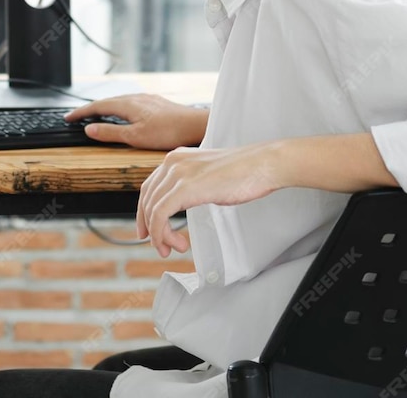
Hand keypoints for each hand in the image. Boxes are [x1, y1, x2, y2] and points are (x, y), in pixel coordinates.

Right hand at [64, 94, 208, 149]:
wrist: (196, 125)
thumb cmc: (168, 132)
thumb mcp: (134, 137)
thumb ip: (110, 133)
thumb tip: (89, 129)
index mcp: (127, 104)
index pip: (97, 106)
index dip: (81, 113)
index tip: (68, 119)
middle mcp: (136, 98)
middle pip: (106, 101)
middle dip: (90, 109)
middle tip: (78, 117)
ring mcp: (147, 99)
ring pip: (119, 101)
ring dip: (105, 108)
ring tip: (97, 115)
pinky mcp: (156, 103)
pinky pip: (130, 102)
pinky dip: (119, 108)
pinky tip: (125, 114)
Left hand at [136, 143, 282, 257]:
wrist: (262, 165)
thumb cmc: (243, 172)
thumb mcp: (206, 175)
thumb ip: (190, 184)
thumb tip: (180, 202)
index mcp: (176, 157)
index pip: (149, 186)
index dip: (144, 211)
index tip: (147, 230)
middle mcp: (172, 162)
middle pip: (146, 198)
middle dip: (148, 226)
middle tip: (158, 245)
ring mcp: (178, 173)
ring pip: (152, 209)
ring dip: (159, 234)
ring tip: (172, 248)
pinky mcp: (185, 188)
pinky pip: (160, 214)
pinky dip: (161, 232)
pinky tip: (174, 243)